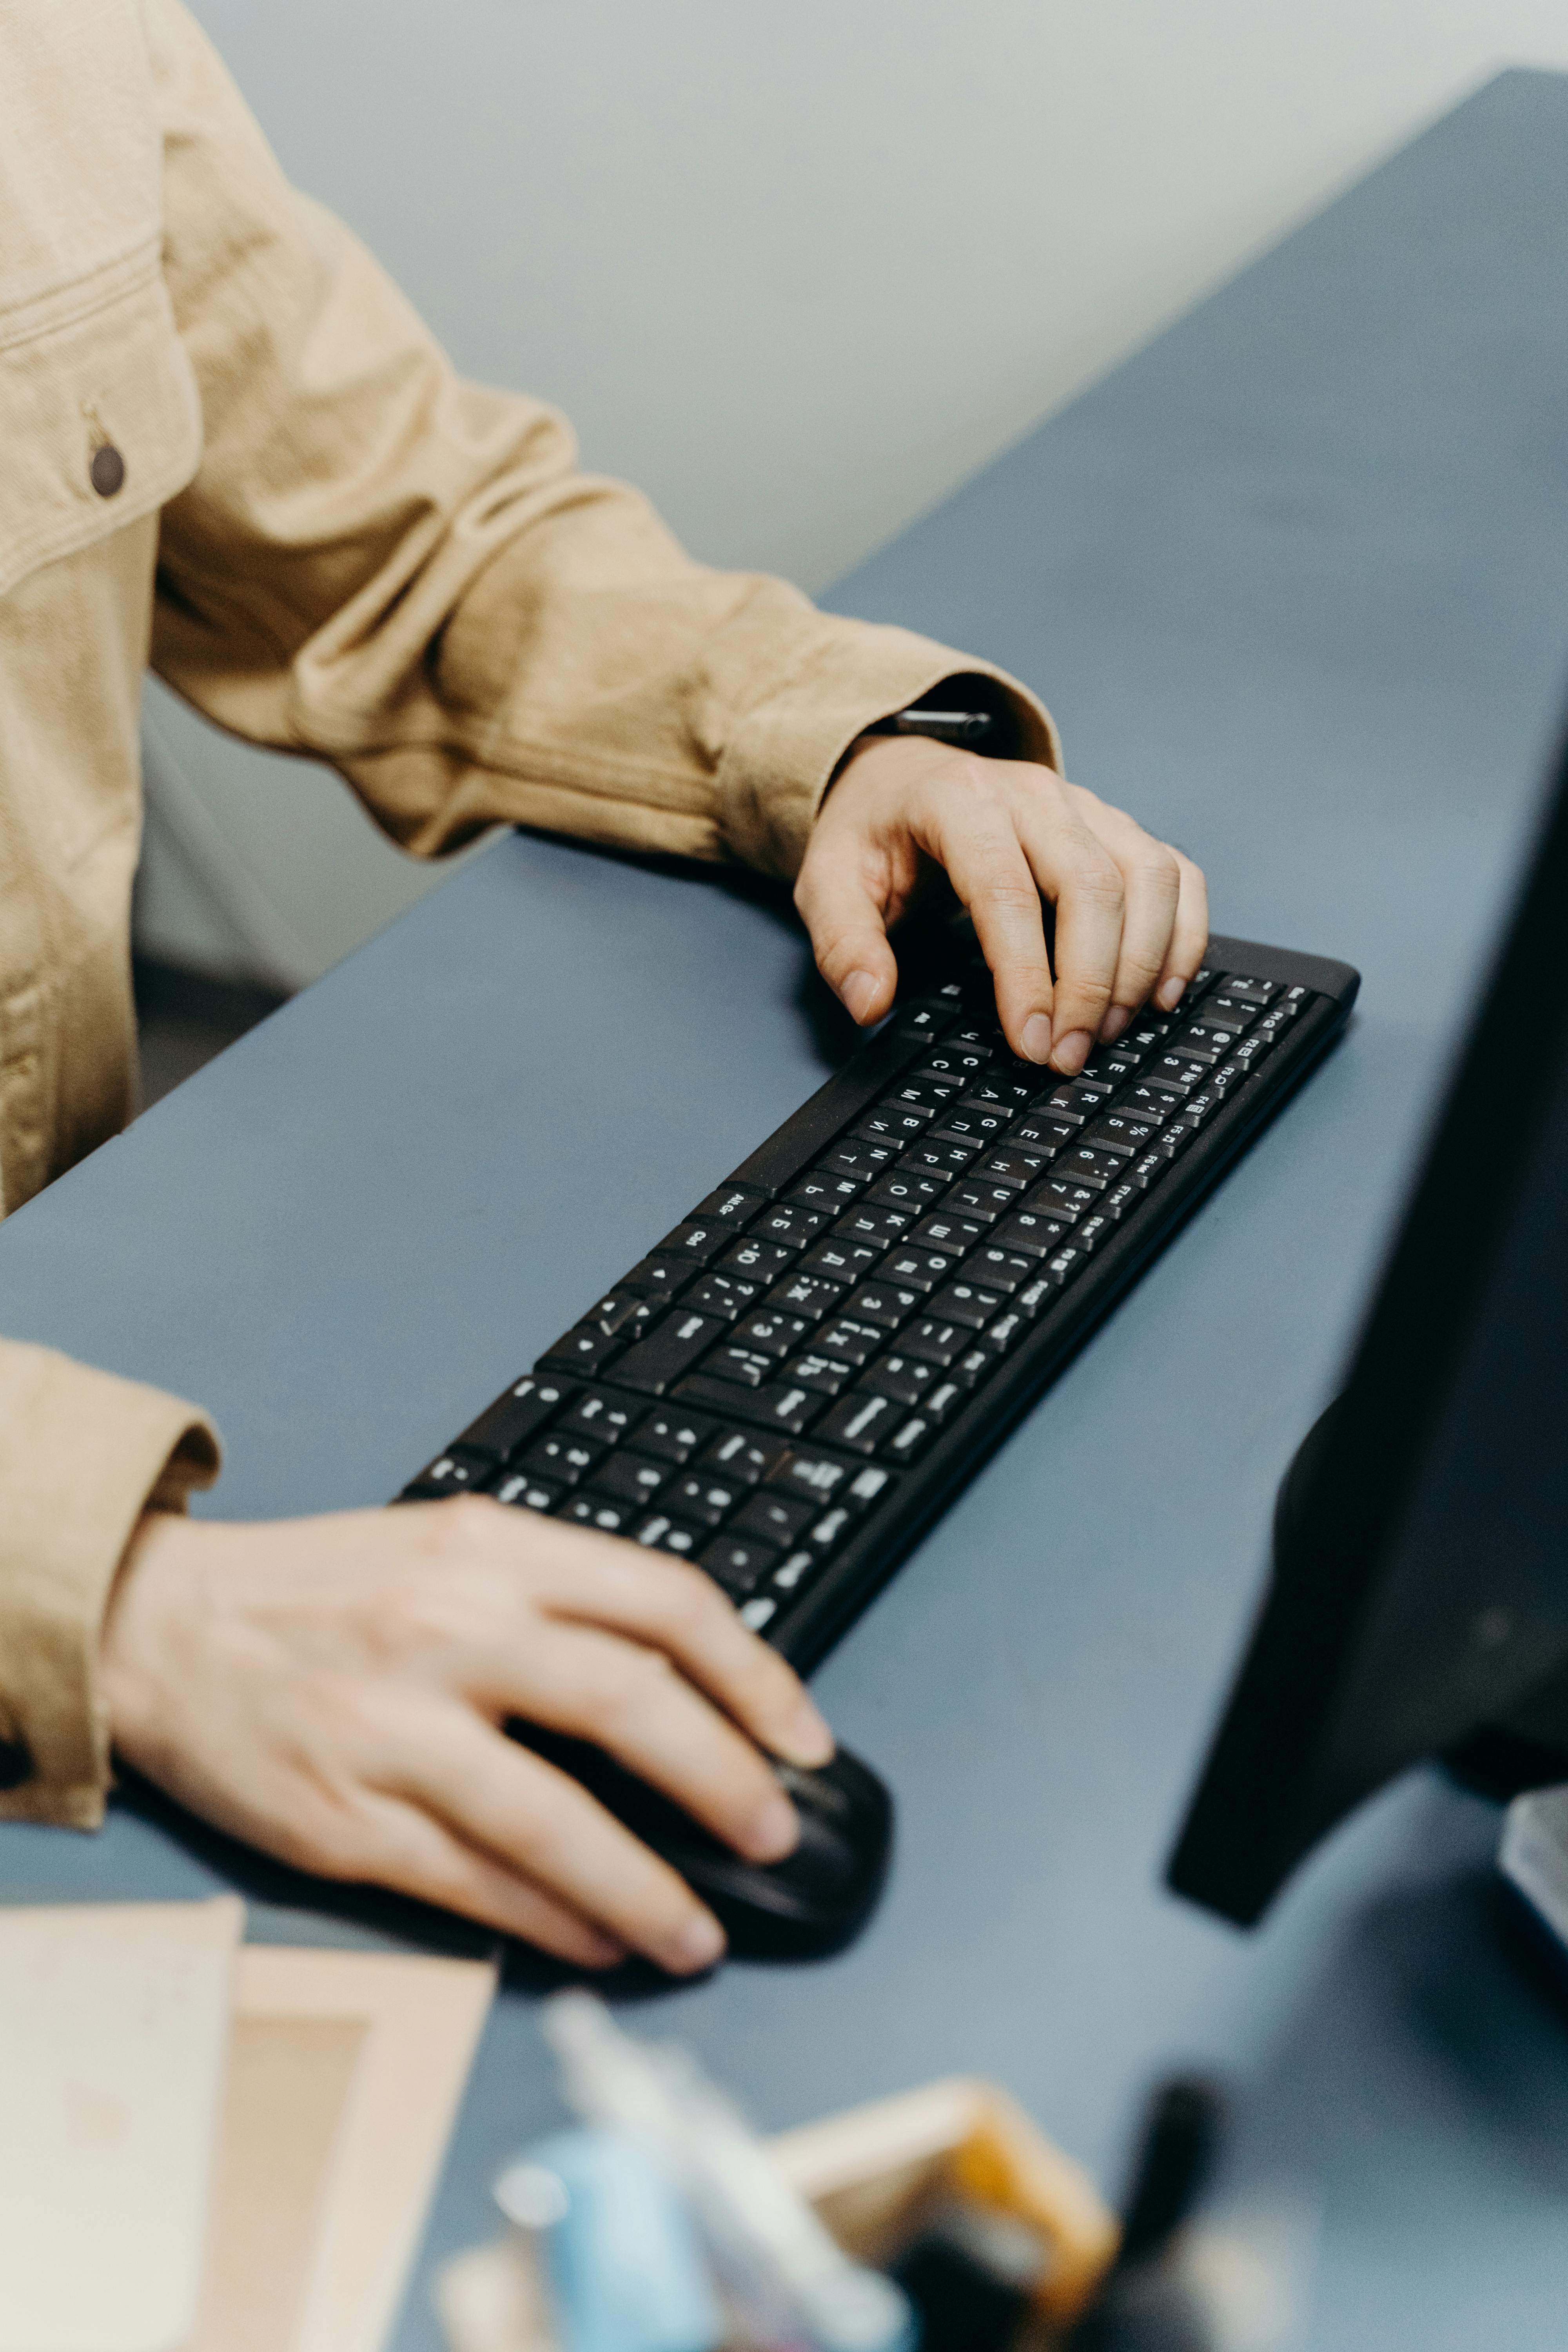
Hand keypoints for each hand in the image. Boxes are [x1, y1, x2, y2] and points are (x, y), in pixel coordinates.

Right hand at [100, 1499, 833, 1972]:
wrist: (161, 1624)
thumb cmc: (321, 1589)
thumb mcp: (451, 1548)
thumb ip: (559, 1598)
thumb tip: (687, 1684)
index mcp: (487, 1550)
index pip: (660, 1602)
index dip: (753, 1675)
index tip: (801, 1735)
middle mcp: (445, 1628)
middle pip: (626, 1701)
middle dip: (723, 1779)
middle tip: (773, 1832)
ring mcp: (391, 1729)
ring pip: (553, 1819)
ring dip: (644, 1888)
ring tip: (697, 1930)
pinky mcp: (344, 1816)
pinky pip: (474, 1882)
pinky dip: (552, 1919)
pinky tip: (598, 1938)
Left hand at [796, 734, 1207, 1075]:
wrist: (904, 776)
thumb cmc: (874, 834)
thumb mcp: (828, 880)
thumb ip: (844, 942)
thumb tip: (870, 1002)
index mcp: (959, 801)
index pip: (1007, 891)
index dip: (1026, 974)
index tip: (1030, 1043)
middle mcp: (1034, 795)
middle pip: (1092, 884)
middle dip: (1090, 982)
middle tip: (1069, 1055)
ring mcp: (1086, 806)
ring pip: (1146, 877)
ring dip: (1141, 963)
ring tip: (1110, 1031)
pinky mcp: (1118, 827)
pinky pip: (1175, 874)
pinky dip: (1183, 934)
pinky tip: (1160, 992)